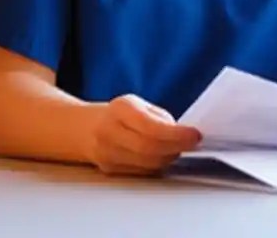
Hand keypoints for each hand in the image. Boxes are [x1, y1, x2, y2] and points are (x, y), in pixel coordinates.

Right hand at [84, 94, 200, 175]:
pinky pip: (142, 171)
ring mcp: (107, 154)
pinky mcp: (110, 170)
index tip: (194, 135)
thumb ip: (160, 118)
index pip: (151, 127)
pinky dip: (157, 165)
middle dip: (176, 147)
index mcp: (120, 110)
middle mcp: (109, 132)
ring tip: (177, 147)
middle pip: (149, 149)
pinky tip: (162, 155)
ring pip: (147, 163)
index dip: (176, 135)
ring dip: (169, 157)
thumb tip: (182, 135)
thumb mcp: (138, 105)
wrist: (82, 130)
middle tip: (192, 143)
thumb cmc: (116, 115)